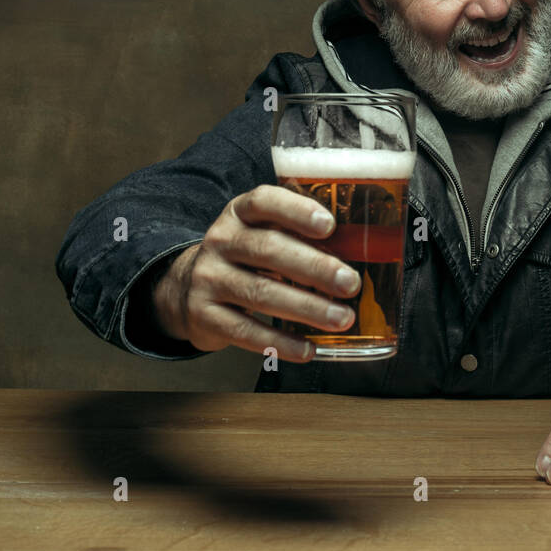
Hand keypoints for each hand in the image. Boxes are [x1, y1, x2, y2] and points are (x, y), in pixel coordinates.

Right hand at [150, 185, 360, 358]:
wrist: (186, 288)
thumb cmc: (245, 257)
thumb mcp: (260, 231)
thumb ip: (298, 234)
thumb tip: (364, 250)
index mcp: (239, 213)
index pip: (264, 201)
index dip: (297, 211)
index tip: (330, 226)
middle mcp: (221, 240)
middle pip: (268, 250)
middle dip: (314, 268)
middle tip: (351, 283)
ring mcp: (209, 278)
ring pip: (261, 293)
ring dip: (307, 308)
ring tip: (342, 318)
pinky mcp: (204, 316)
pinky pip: (246, 331)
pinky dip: (281, 343)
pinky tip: (309, 349)